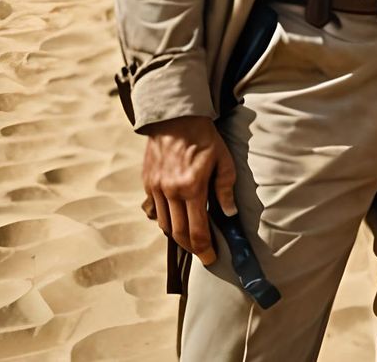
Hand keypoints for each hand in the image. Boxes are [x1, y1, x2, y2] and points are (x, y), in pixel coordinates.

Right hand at [141, 115, 236, 265]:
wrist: (174, 117)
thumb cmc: (204, 137)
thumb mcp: (223, 160)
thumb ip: (225, 188)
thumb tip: (229, 213)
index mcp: (191, 187)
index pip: (197, 230)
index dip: (204, 249)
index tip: (211, 258)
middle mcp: (170, 192)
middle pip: (178, 233)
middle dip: (192, 248)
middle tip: (203, 253)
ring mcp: (156, 188)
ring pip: (164, 225)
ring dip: (178, 235)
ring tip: (191, 237)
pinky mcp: (147, 183)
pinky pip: (155, 210)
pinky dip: (166, 219)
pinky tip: (177, 218)